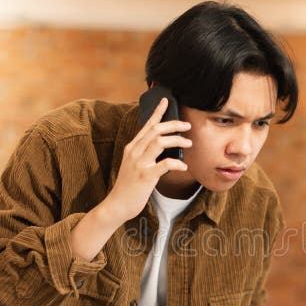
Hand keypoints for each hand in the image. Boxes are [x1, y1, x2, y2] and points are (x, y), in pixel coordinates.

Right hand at [100, 97, 191, 224]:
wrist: (117, 204)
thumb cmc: (129, 186)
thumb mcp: (135, 164)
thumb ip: (146, 153)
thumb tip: (164, 145)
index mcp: (132, 147)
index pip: (146, 125)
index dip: (158, 112)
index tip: (167, 101)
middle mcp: (134, 151)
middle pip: (155, 130)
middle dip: (173, 124)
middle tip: (187, 126)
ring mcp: (139, 163)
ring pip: (159, 142)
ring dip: (176, 139)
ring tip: (188, 143)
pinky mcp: (145, 176)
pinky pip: (164, 164)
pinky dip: (176, 163)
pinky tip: (183, 166)